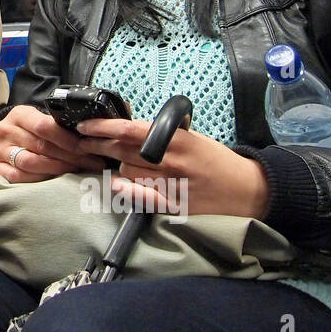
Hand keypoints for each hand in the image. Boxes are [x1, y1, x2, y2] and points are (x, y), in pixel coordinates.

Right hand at [0, 104, 106, 182]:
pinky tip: (56, 179)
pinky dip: (40, 179)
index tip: (88, 147)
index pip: (45, 126)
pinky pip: (19, 177)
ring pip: (31, 163)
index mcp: (19, 114)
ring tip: (78, 170)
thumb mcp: (38, 119)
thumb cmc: (27, 130)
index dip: (68, 139)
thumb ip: (57, 125)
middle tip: (92, 163)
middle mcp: (5, 131)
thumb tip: (90, 134)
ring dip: (58, 168)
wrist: (1, 139)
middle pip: (41, 146)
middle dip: (71, 156)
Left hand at [75, 117, 269, 218]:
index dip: (102, 127)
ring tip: (116, 162)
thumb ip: (160, 134)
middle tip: (83, 142)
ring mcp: (172, 186)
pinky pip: (139, 196)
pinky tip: (116, 183)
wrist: (247, 190)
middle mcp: (172, 161)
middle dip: (98, 146)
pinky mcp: (173, 206)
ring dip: (117, 166)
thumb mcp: (191, 138)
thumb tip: (124, 129)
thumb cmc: (216, 160)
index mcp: (177, 140)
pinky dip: (125, 189)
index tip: (84, 126)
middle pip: (122, 152)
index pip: (130, 130)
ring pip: (127, 173)